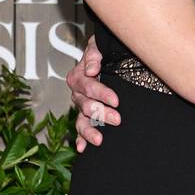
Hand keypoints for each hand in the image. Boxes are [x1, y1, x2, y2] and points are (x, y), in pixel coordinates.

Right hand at [66, 33, 119, 153]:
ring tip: (100, 140)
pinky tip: (82, 148)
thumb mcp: (99, 46)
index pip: (88, 86)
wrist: (106, 59)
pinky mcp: (85, 116)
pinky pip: (80, 129)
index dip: (102, 93)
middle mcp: (78, 93)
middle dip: (101, 113)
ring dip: (90, 131)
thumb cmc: (104, 52)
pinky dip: (81, 139)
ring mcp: (81, 106)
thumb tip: (92, 69)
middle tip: (117, 119)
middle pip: (86, 105)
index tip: (116, 100)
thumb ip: (95, 54)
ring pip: (82, 120)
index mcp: (79, 75)